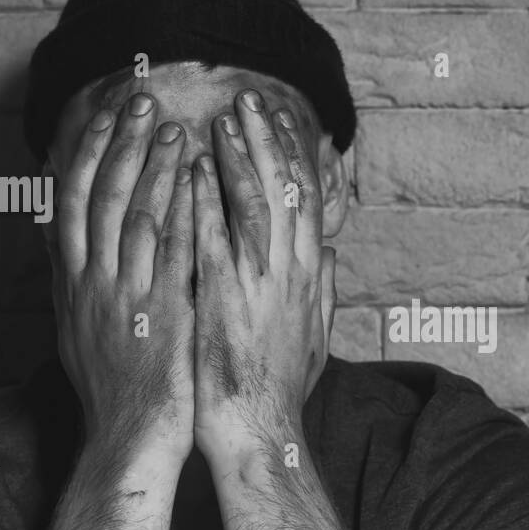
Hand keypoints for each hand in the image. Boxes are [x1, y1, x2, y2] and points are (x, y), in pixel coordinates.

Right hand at [50, 93, 195, 460]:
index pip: (72, 203)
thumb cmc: (113, 388)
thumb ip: (71, 281)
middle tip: (139, 99)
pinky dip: (185, 214)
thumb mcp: (76, 330)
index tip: (105, 118)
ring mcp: (127, 296)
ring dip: (154, 168)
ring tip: (173, 127)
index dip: (88, 156)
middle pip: (100, 197)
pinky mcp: (164, 313)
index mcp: (72, 284)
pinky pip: (174, 253)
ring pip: (135, 216)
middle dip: (120, 144)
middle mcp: (92, 282)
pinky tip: (199, 183)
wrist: (129, 437)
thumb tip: (57, 239)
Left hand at [191, 89, 334, 456]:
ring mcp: (258, 282)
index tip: (282, 122)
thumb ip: (324, 289)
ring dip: (239, 157)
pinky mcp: (223, 298)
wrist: (260, 430)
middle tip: (250, 99)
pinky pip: (214, 237)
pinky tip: (195, 169)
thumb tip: (333, 253)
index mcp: (310, 277)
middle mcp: (291, 271)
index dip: (293, 158)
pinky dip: (206, 200)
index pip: (305, 202)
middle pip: (283, 190)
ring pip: (253, 203)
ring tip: (223, 118)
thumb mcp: (315, 335)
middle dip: (267, 140)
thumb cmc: (282, 389)